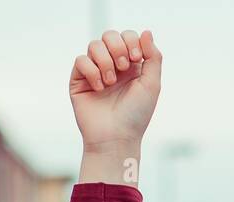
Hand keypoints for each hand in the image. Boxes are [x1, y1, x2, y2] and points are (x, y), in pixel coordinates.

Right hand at [69, 29, 161, 183]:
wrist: (116, 137)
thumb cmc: (136, 115)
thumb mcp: (152, 84)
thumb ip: (153, 57)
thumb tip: (146, 32)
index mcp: (131, 66)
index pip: (128, 36)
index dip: (131, 41)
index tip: (137, 59)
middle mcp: (113, 66)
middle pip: (109, 35)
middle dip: (118, 47)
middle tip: (124, 67)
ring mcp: (95, 72)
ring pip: (94, 45)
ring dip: (105, 61)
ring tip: (111, 82)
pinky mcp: (79, 80)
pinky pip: (81, 60)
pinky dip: (92, 71)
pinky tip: (99, 88)